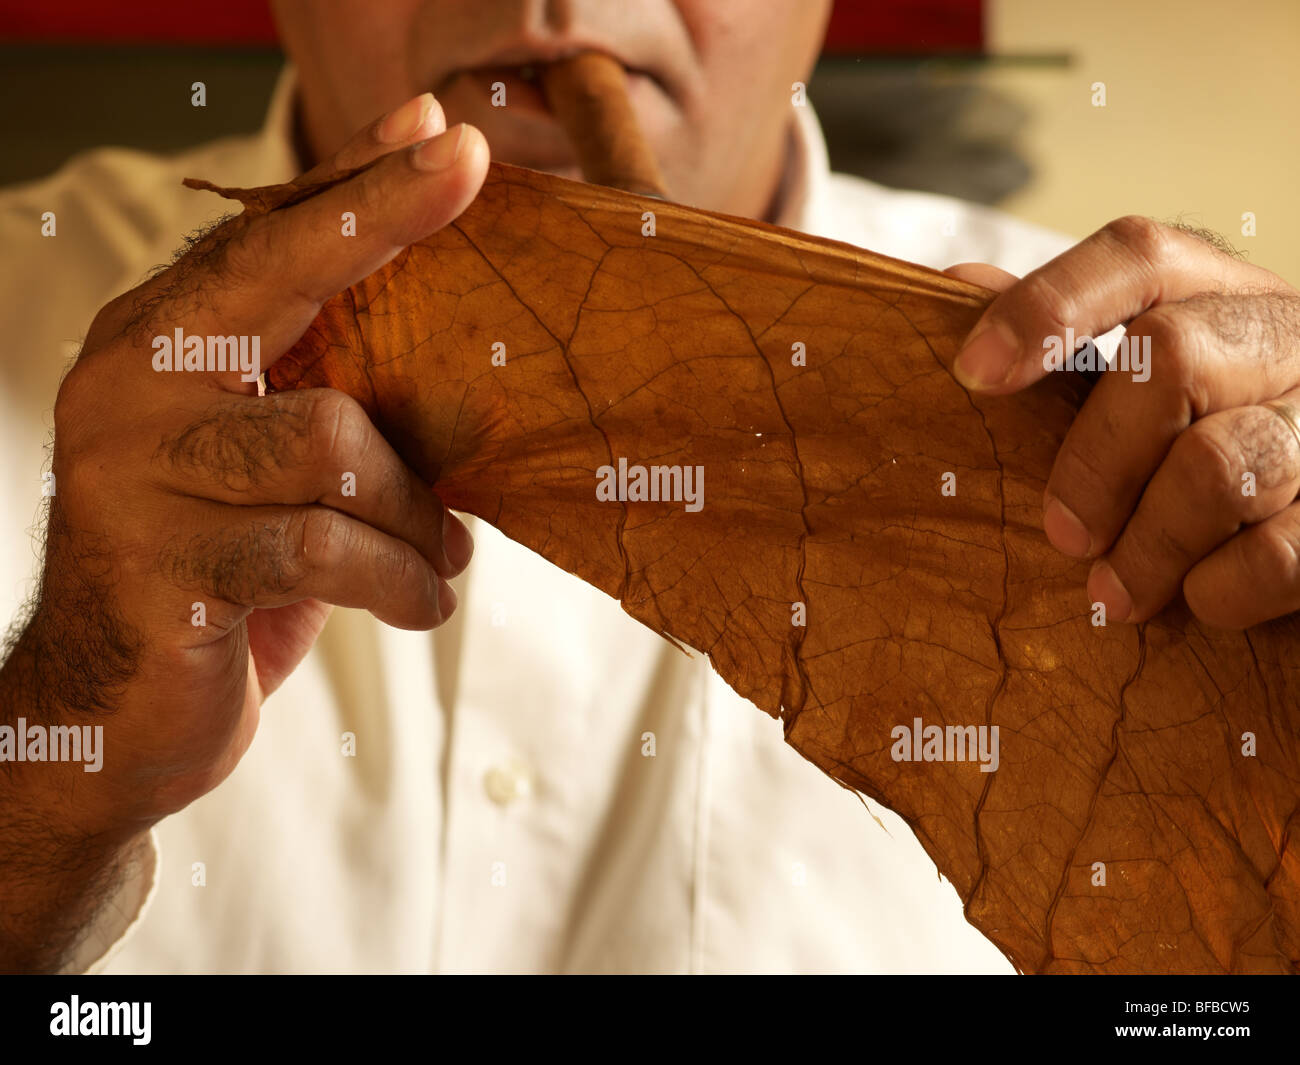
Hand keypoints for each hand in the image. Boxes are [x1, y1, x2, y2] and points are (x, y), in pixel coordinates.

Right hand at [0, 93, 486, 968]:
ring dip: (417, 513)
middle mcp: (129, 387)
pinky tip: (421, 601)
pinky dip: (401, 579)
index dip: (363, 187)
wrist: (118, 709)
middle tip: (477, 187)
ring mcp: (134, 477)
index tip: (451, 137)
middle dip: (389, 232)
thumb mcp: (279, 464)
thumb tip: (432, 289)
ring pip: (332, 445)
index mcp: (158, 345)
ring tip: (439, 553)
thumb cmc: (225, 565)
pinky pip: (325, 548)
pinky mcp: (161, 567)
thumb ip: (334, 375)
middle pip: (283, 290)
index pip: (266, 241)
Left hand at [946, 216, 1299, 628]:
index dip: (1050, 306)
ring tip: (1113, 594)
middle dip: (1096, 460)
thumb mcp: (1124, 392)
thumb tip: (957, 279)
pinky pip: (1279, 552)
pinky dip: (1218, 590)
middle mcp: (1288, 337)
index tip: (973, 373)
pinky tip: (1199, 601)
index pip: (1139, 257)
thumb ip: (1056, 344)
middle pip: (1177, 355)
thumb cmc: (1188, 459)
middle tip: (1062, 535)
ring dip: (1148, 545)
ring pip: (1223, 463)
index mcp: (1219, 296)